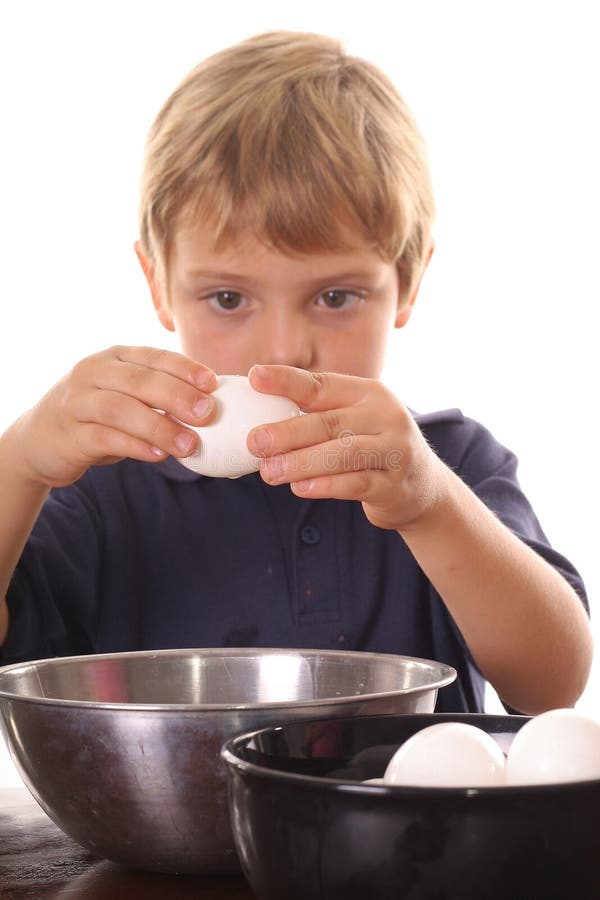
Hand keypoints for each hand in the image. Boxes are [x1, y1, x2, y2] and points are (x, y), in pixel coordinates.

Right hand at [10, 346, 216, 486]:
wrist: (41, 440)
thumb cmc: (97, 415)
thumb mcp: (127, 395)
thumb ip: (159, 396)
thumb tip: (211, 407)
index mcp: (115, 357)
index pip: (154, 356)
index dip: (184, 368)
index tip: (213, 383)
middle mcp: (93, 373)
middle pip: (140, 380)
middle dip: (177, 396)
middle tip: (208, 414)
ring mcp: (77, 402)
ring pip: (122, 409)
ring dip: (159, 426)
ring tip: (189, 444)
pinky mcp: (69, 435)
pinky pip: (105, 438)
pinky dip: (135, 446)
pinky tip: (159, 455)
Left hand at [247, 364, 447, 530]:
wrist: (422, 485)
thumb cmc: (372, 447)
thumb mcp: (353, 421)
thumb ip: (317, 416)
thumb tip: (259, 421)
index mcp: (368, 393)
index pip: (322, 384)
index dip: (287, 380)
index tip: (255, 376)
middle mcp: (385, 416)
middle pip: (329, 422)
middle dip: (287, 432)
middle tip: (255, 441)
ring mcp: (394, 450)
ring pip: (342, 453)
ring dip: (301, 462)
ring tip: (269, 472)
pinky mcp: (394, 485)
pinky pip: (356, 484)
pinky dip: (325, 486)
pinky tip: (300, 488)